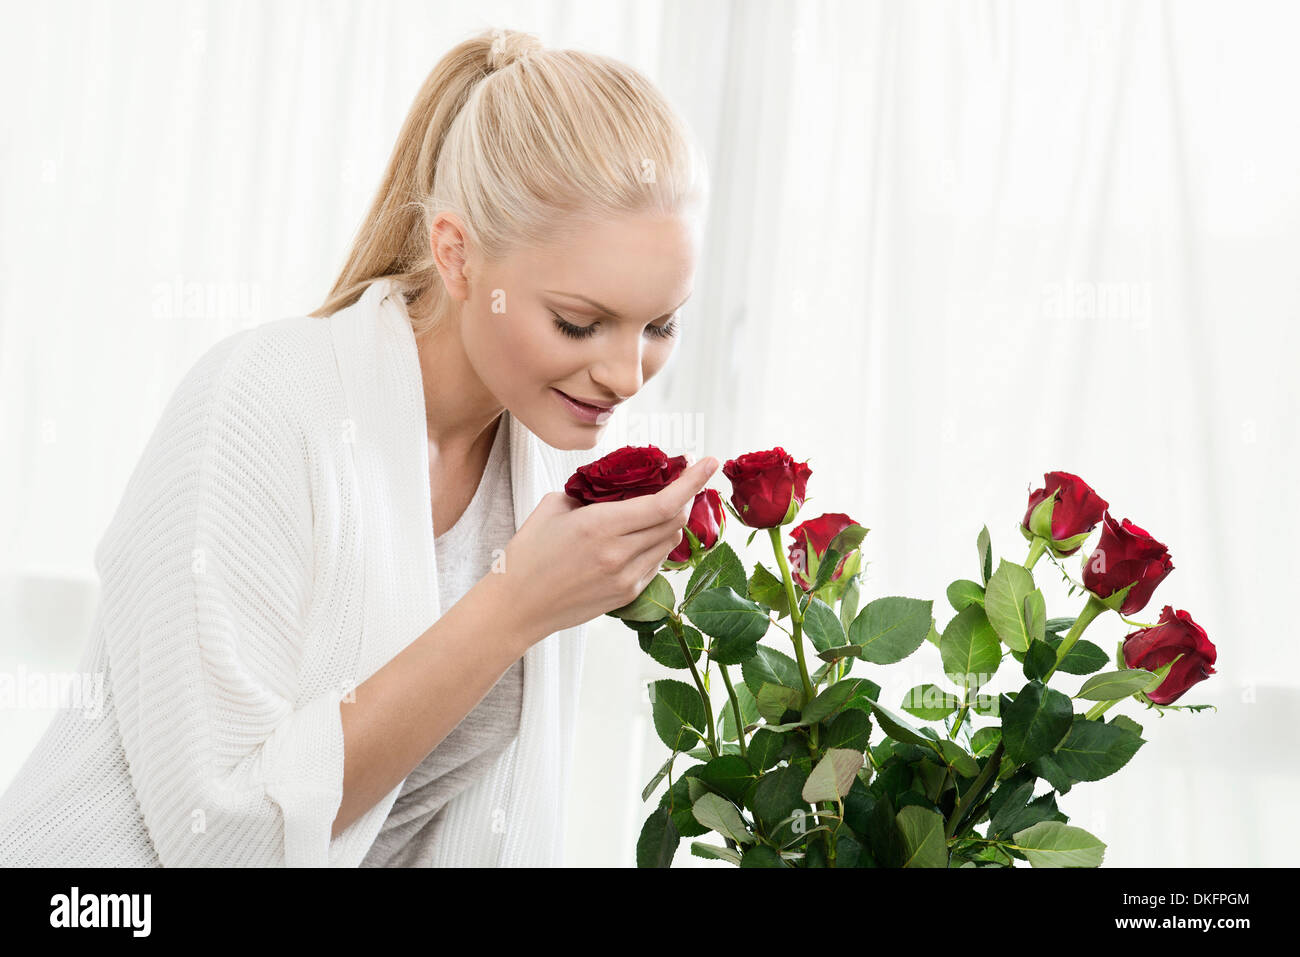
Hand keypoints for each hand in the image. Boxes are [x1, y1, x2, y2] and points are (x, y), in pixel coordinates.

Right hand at [486, 456, 719, 642]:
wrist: (515, 607)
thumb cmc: (528, 555)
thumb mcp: (554, 507)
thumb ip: (590, 492)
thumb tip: (615, 485)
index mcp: (601, 527)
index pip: (665, 502)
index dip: (693, 480)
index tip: (709, 461)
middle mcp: (619, 554)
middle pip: (675, 521)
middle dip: (686, 496)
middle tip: (682, 479)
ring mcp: (626, 579)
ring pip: (670, 543)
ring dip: (672, 521)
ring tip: (662, 506)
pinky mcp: (627, 595)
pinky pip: (656, 563)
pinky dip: (657, 544)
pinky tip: (643, 535)